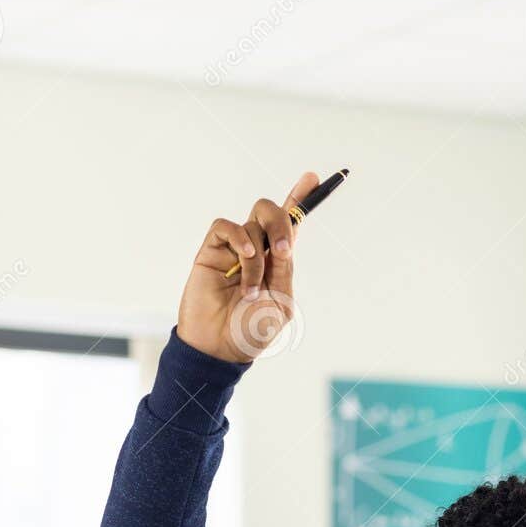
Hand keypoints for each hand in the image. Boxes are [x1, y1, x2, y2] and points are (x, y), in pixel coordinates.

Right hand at [177, 170, 319, 364]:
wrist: (219, 348)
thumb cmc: (250, 331)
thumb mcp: (281, 302)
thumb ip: (284, 269)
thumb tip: (283, 242)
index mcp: (278, 262)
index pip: (290, 223)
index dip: (300, 199)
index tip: (314, 178)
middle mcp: (256, 249)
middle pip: (270, 211)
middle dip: (282, 222)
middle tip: (283, 251)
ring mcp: (233, 249)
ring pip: (252, 224)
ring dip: (257, 259)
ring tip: (250, 290)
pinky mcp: (211, 251)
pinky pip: (226, 227)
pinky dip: (240, 239)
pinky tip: (245, 259)